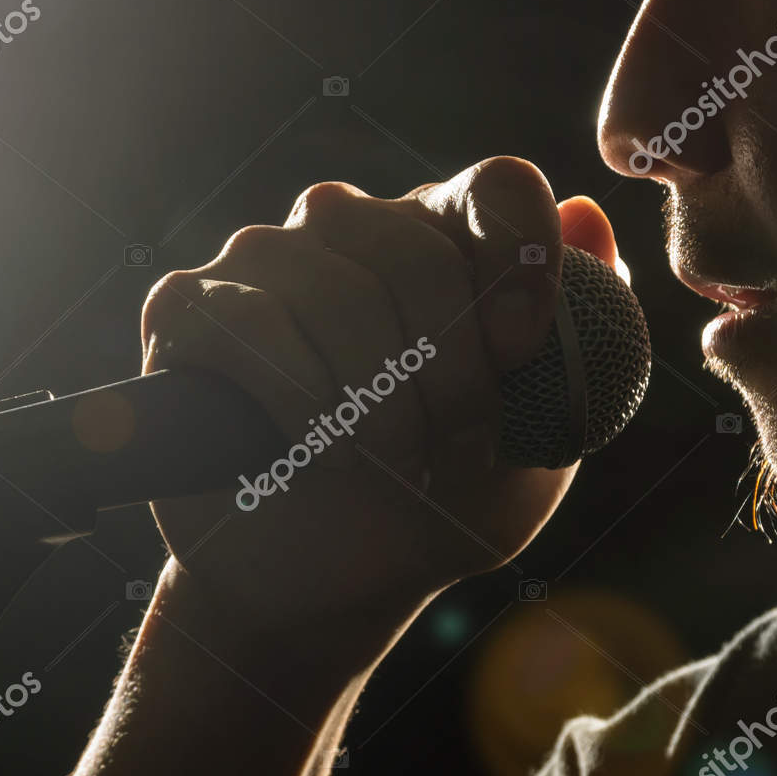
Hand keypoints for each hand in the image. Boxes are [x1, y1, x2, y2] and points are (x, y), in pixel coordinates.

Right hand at [141, 157, 623, 639]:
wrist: (324, 588)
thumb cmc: (436, 505)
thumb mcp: (535, 441)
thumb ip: (576, 334)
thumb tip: (590, 213)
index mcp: (442, 238)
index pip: (497, 187)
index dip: (520, 258)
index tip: (523, 352)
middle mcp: (349, 226)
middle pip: (416, 250)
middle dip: (450, 375)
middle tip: (449, 452)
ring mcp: (261, 259)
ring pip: (337, 293)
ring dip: (376, 403)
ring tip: (383, 465)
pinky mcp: (186, 308)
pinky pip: (251, 325)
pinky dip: (300, 402)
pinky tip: (318, 449)